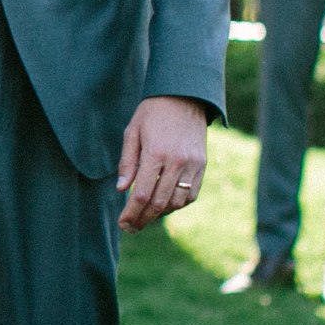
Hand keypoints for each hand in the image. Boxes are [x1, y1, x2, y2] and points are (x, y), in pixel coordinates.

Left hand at [116, 95, 211, 231]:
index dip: (131, 213)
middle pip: (159, 203)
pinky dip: (177, 204)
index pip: (142, 194)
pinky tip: (164, 203)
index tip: (123, 223)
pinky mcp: (202, 165)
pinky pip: (191, 194)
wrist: (185, 96)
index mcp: (156, 153)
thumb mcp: (133, 132)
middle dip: (143, 220)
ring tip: (146, 215)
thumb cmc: (153, 113)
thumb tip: (121, 190)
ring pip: (177, 203)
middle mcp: (177, 161)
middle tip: (131, 228)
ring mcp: (193, 164)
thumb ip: (127, 163)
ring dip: (160, 213)